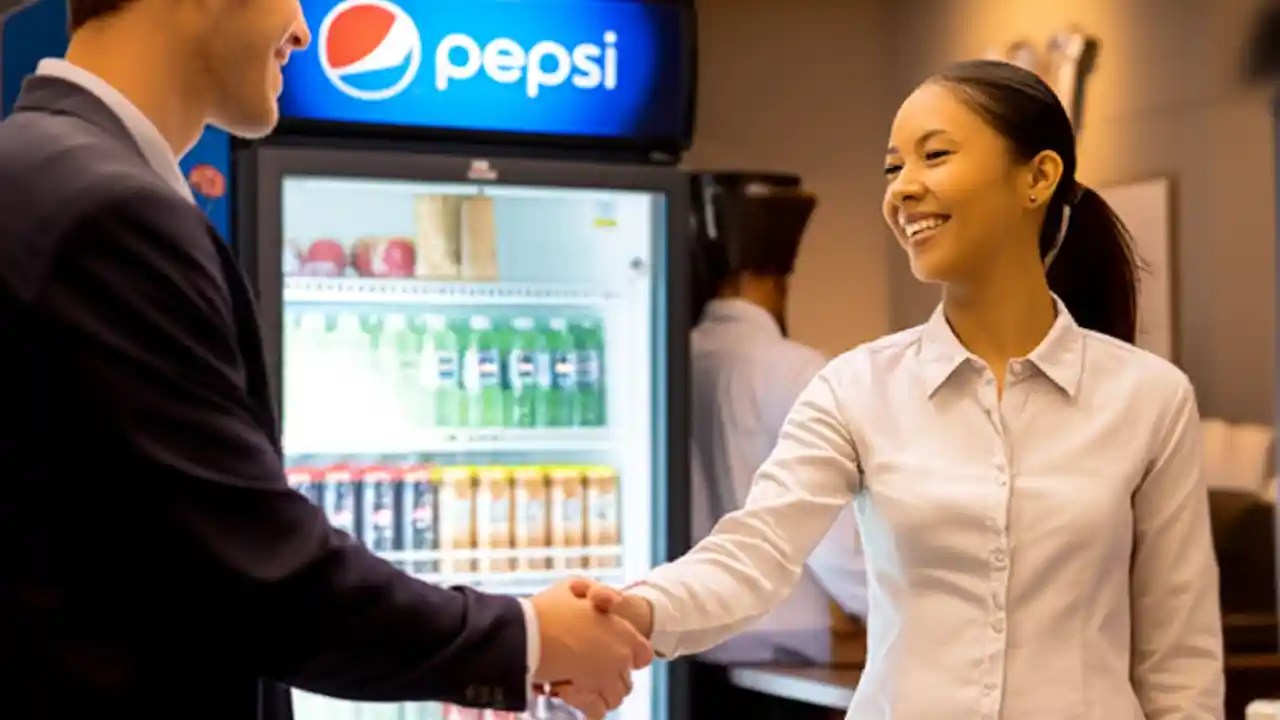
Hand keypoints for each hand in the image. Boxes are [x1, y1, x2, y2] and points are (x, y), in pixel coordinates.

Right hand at [530, 578, 652, 717]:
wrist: (524, 632)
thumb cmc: (547, 609)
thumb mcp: (573, 587)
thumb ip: (593, 592)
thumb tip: (601, 600)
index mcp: (622, 632)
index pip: (643, 655)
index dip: (632, 657)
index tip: (616, 656)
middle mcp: (618, 658)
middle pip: (626, 681)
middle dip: (613, 680)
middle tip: (592, 673)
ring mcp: (603, 678)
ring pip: (614, 699)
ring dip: (602, 695)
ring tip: (583, 687)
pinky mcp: (585, 695)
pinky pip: (596, 711)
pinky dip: (590, 709)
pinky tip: (576, 698)